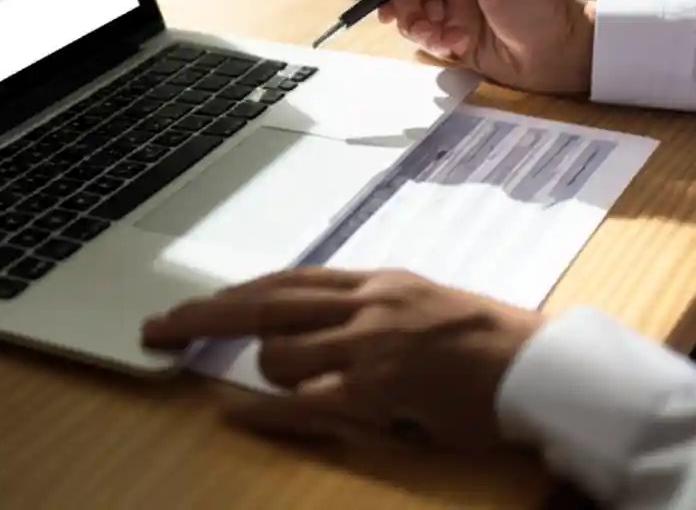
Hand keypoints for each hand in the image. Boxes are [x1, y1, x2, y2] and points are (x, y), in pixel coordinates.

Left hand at [142, 268, 543, 449]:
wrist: (537, 366)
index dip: (235, 294)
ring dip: (266, 375)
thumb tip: (318, 320)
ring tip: (284, 386)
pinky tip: (238, 414)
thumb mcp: (423, 303)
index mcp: (377, 281)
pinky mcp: (379, 390)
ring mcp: (371, 344)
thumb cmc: (487, 340)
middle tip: (158, 328)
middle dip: (202, 317)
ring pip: (280, 355)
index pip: (288, 281)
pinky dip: (266, 411)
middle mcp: (367, 303)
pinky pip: (305, 401)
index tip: (197, 303)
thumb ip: (370, 307)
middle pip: (263, 304)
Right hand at [370, 0, 596, 94]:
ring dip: (418, 25)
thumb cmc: (539, 4)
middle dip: (403, 0)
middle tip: (409, 18)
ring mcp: (452, 4)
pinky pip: (423, 35)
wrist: (563, 54)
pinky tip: (456, 45)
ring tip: (443, 36)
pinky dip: (432, 41)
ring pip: (410, 10)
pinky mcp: (451, 34)